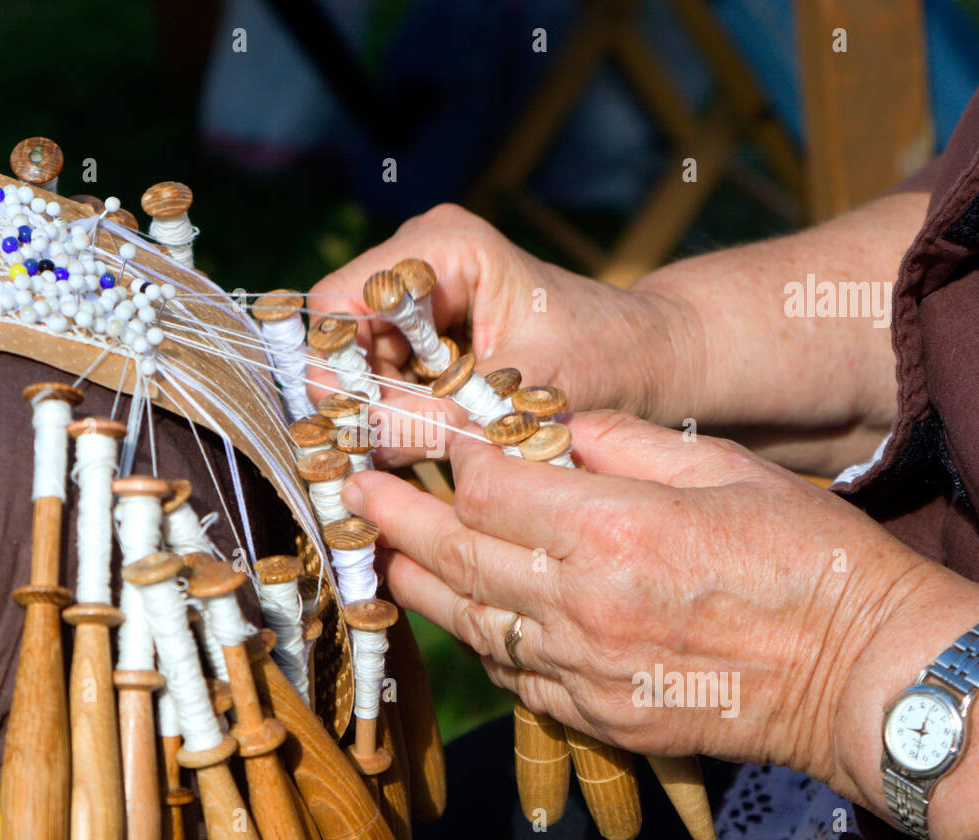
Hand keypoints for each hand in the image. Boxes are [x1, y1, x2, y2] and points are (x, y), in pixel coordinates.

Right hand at [305, 204, 698, 465]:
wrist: (647, 358)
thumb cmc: (604, 359)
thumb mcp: (516, 398)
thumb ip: (432, 421)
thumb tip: (349, 449)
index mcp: (443, 248)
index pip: (338, 301)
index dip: (331, 367)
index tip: (348, 427)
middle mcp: (420, 259)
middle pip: (341, 334)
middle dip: (356, 396)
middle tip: (380, 452)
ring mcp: (422, 294)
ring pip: (357, 362)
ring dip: (377, 411)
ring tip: (416, 447)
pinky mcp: (428, 330)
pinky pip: (383, 376)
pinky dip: (397, 413)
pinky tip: (426, 438)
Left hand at [340, 408, 948, 793]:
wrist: (861, 672)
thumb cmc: (807, 557)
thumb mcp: (721, 467)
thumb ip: (624, 441)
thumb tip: (554, 427)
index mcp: (612, 526)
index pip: (489, 485)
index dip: (455, 458)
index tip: (436, 442)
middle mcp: (582, 600)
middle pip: (459, 551)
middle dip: (397, 517)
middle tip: (353, 492)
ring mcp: (585, 666)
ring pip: (470, 620)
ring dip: (418, 583)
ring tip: (381, 556)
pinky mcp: (598, 714)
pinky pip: (513, 674)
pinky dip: (477, 640)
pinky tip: (458, 617)